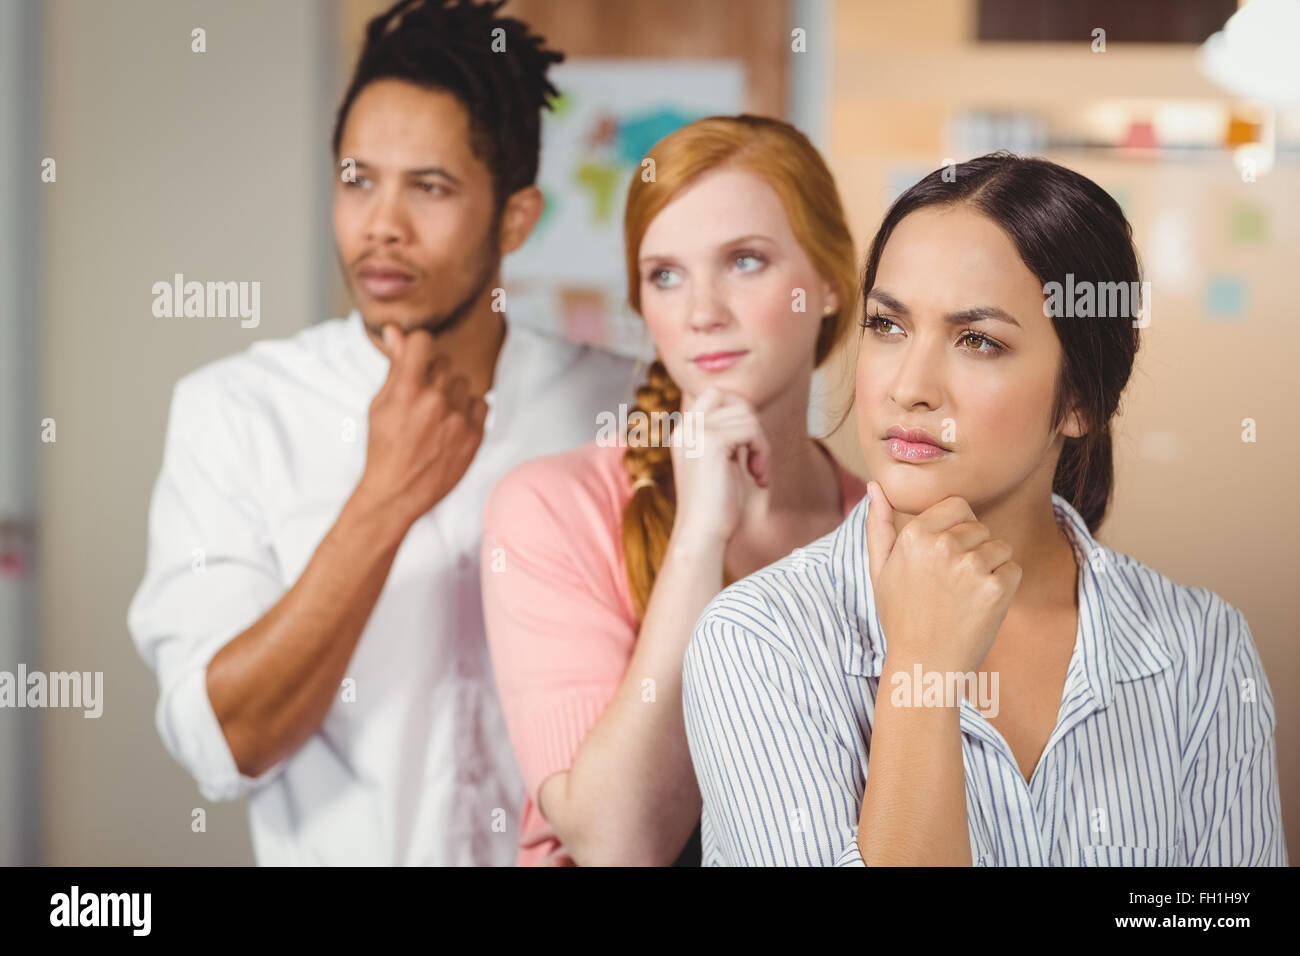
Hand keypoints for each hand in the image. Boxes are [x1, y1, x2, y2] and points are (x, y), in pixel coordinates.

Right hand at [354, 325, 487, 527]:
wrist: (398, 493)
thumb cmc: (384, 446)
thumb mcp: (380, 404)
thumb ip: (394, 366)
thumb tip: (395, 331)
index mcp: (405, 390)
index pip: (422, 340)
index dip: (418, 347)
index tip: (415, 360)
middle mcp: (434, 401)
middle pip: (444, 362)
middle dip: (432, 376)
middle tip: (420, 401)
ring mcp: (458, 418)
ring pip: (463, 382)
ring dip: (452, 393)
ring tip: (435, 417)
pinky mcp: (475, 435)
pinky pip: (481, 403)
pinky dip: (469, 411)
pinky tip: (452, 426)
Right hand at [669, 386, 770, 549]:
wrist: (702, 535)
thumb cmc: (717, 506)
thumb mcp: (723, 462)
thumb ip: (730, 436)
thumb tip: (751, 411)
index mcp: (684, 431)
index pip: (716, 394)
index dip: (741, 413)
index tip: (748, 447)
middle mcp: (685, 427)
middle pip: (734, 400)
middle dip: (754, 426)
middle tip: (757, 459)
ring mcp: (695, 433)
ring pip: (747, 415)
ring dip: (762, 445)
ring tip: (758, 473)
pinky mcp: (710, 442)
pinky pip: (751, 429)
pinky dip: (763, 452)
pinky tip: (758, 477)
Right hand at [865, 481, 1019, 674]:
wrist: (925, 666)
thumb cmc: (901, 617)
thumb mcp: (879, 570)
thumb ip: (878, 525)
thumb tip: (875, 485)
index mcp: (914, 534)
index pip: (957, 506)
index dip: (956, 530)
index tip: (946, 558)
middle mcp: (942, 545)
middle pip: (980, 527)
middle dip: (974, 550)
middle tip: (953, 585)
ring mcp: (971, 566)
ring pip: (1000, 547)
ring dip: (991, 567)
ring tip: (966, 596)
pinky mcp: (996, 588)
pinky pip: (1013, 569)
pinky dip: (1004, 586)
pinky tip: (980, 606)